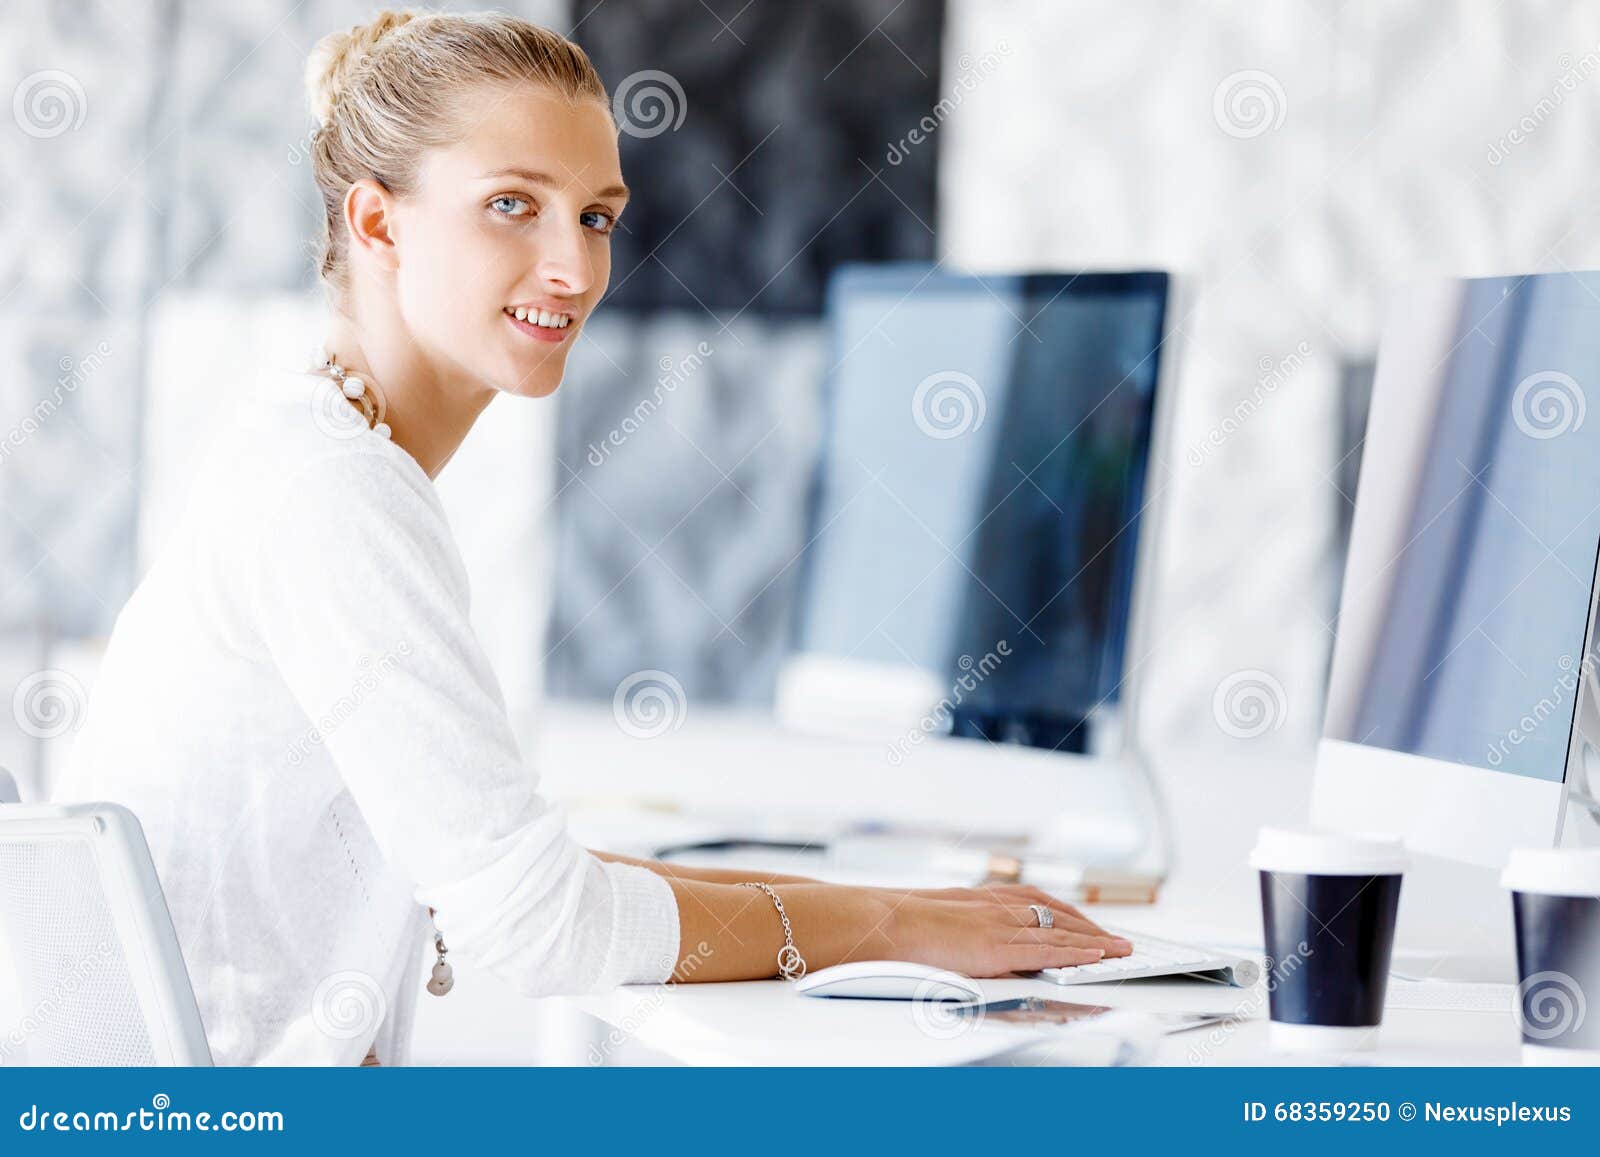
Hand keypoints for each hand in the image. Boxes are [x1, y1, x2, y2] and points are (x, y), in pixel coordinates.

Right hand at [875, 885, 1132, 977]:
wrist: (882, 923)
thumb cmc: (896, 922)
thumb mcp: (932, 912)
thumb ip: (957, 922)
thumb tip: (964, 938)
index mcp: (980, 897)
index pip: (1034, 899)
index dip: (1065, 910)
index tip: (1085, 919)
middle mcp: (996, 906)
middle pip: (1056, 912)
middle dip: (1089, 925)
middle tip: (1116, 937)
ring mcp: (999, 926)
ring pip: (1060, 931)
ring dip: (1096, 940)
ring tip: (1122, 949)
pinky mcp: (998, 947)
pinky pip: (1048, 949)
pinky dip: (1078, 952)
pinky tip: (1098, 956)